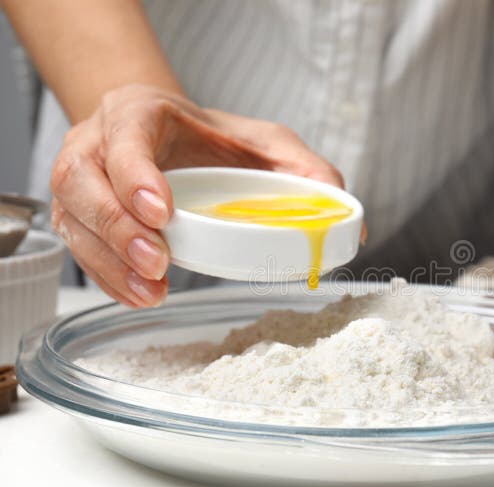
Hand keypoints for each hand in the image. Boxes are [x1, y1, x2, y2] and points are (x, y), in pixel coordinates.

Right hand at [50, 85, 343, 306]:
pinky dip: (107, 277)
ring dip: (110, 263)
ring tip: (152, 291)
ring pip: (73, 221)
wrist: (173, 138)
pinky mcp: (78, 215)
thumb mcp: (265, 142)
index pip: (125, 139)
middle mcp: (96, 142)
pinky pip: (79, 249)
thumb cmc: (213, 140)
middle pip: (83, 183)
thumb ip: (304, 168)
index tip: (162, 213)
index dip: (136, 175)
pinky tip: (139, 295)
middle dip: (118, 227)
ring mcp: (81, 180)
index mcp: (138, 112)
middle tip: (158, 263)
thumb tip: (348, 216)